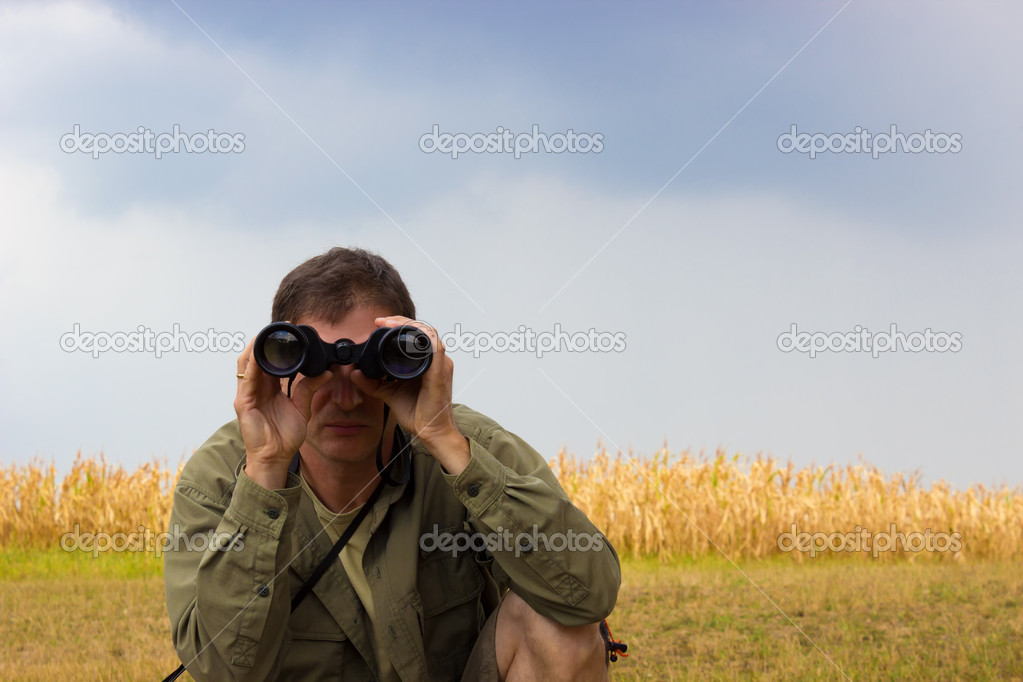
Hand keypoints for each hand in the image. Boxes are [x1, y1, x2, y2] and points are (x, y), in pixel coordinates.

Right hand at [233, 336, 334, 488]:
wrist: (275, 458)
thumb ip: (310, 388)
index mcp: (268, 388)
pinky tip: (258, 353)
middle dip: (265, 341)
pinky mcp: (243, 403)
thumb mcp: (302, 408)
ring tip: (266, 333)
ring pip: (246, 364)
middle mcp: (256, 388)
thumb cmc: (285, 436)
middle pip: (256, 358)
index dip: (277, 346)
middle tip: (280, 328)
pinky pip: (246, 379)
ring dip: (255, 347)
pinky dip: (252, 364)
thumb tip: (327, 372)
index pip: (269, 361)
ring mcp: (248, 394)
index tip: (290, 333)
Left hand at [350, 316, 470, 474]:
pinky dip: (420, 337)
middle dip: (401, 321)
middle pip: (422, 329)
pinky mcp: (440, 372)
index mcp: (427, 363)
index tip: (379, 323)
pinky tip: (405, 334)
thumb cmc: (418, 413)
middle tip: (381, 321)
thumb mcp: (389, 394)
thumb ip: (373, 383)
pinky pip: (435, 347)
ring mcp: (441, 365)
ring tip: (389, 323)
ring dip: (409, 324)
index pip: (416, 335)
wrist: (432, 432)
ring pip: (429, 333)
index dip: (399, 325)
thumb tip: (354, 373)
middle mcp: (437, 360)